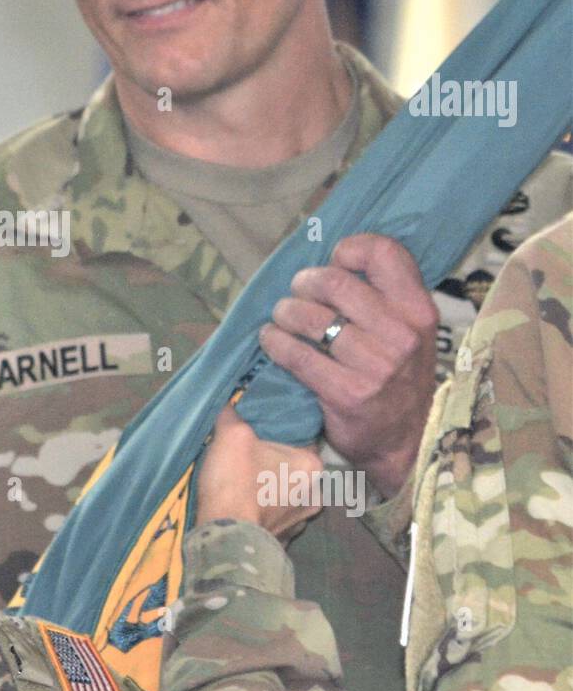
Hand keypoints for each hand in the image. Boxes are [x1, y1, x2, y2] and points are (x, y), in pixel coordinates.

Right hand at [197, 406, 324, 542]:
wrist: (226, 537)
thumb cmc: (236, 481)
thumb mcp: (231, 434)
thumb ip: (233, 415)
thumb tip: (230, 404)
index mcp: (313, 465)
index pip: (300, 439)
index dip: (278, 435)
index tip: (259, 434)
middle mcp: (316, 495)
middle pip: (294, 470)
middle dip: (275, 465)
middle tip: (249, 459)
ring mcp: (302, 523)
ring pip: (286, 497)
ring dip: (270, 492)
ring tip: (245, 486)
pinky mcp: (284, 543)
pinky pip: (275, 520)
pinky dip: (263, 514)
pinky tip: (245, 509)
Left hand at [258, 233, 438, 497]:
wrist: (403, 441)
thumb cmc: (398, 375)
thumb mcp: (409, 330)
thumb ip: (383, 294)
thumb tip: (331, 260)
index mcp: (418, 310)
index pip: (384, 253)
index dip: (350, 249)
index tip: (334, 262)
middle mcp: (402, 335)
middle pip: (334, 281)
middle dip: (304, 284)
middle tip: (296, 294)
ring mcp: (376, 366)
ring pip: (309, 317)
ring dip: (284, 313)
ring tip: (282, 318)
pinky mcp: (347, 393)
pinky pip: (295, 354)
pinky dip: (275, 342)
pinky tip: (272, 340)